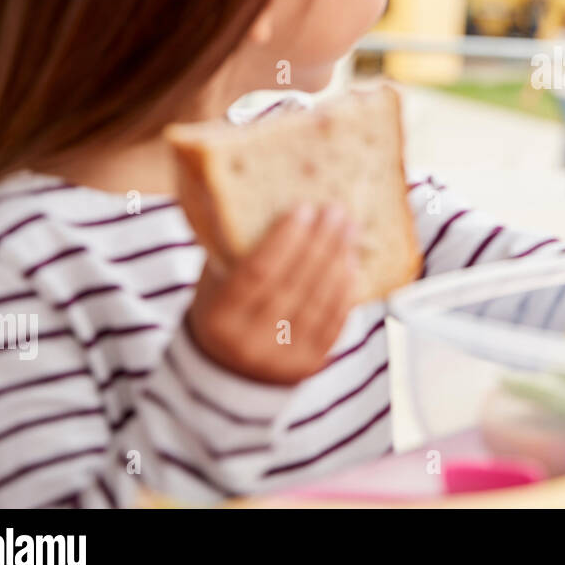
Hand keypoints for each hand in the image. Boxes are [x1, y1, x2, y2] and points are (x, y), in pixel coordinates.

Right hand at [186, 204, 360, 384]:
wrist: (226, 371)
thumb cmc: (221, 309)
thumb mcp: (213, 280)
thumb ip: (233, 247)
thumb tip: (268, 193)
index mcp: (219, 317)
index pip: (258, 272)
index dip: (284, 238)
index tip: (304, 208)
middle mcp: (249, 342)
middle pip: (294, 284)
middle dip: (319, 243)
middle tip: (335, 211)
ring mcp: (281, 358)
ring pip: (318, 303)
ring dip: (338, 261)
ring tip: (348, 231)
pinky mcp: (309, 365)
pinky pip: (333, 324)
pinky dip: (346, 291)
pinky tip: (352, 264)